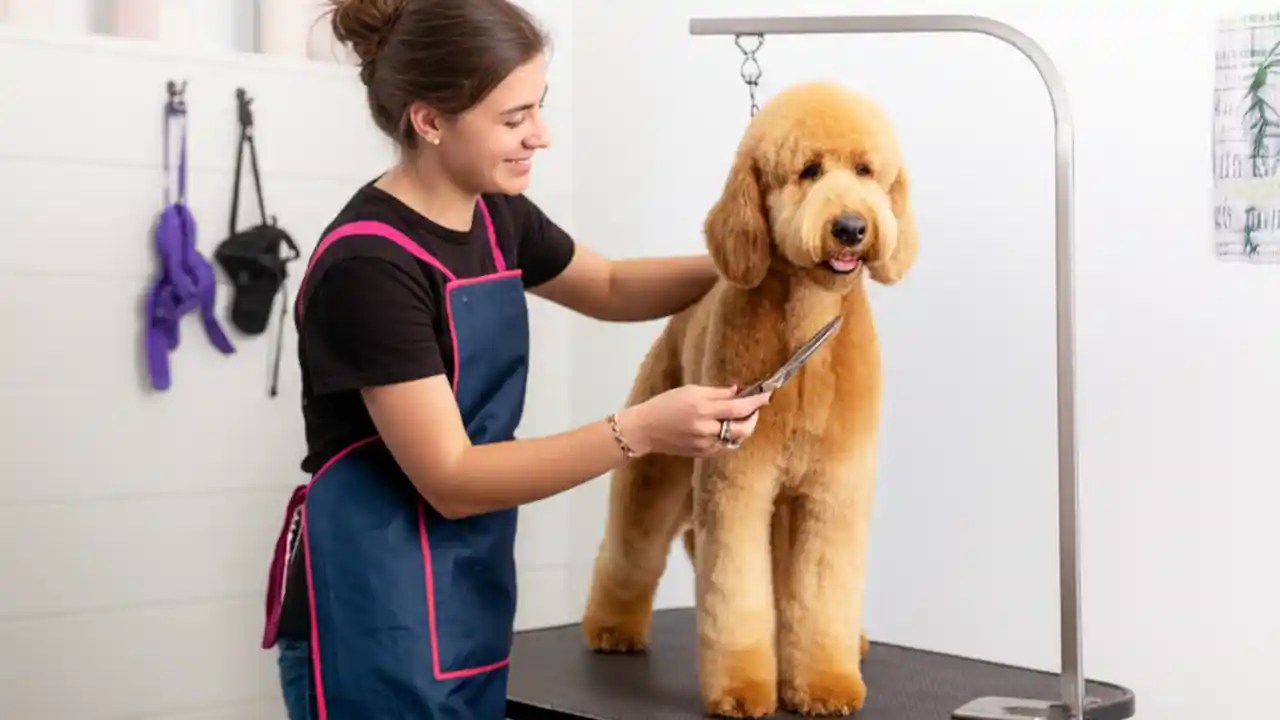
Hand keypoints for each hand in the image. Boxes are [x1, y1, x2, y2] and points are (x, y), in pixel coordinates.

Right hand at [616, 385, 771, 457]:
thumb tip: (738, 391)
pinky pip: (723, 446)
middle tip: (754, 408)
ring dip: (742, 428)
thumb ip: (716, 393)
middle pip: (743, 428)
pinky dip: (728, 437)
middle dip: (753, 418)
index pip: (738, 407)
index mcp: (703, 409)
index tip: (767, 395)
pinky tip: (723, 428)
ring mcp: (705, 444)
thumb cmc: (665, 405)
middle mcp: (706, 428)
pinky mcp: (702, 454)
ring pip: (735, 439)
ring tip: (739, 417)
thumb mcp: (690, 391)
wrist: (645, 429)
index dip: (756, 402)